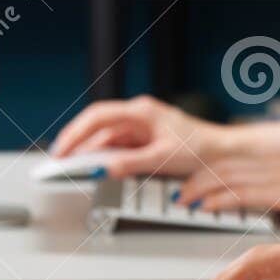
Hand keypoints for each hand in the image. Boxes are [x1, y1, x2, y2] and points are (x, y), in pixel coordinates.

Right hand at [49, 95, 232, 177]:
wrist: (220, 150)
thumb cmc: (199, 146)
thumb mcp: (163, 158)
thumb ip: (132, 163)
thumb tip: (107, 168)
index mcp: (141, 111)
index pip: (98, 116)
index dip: (76, 133)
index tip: (62, 150)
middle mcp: (138, 115)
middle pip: (97, 126)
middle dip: (77, 143)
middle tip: (59, 162)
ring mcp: (140, 127)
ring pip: (105, 138)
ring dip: (90, 152)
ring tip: (72, 168)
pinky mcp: (143, 139)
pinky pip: (117, 146)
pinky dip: (105, 157)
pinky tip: (96, 168)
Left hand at [176, 158, 279, 226]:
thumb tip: (266, 202)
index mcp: (276, 162)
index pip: (232, 162)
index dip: (208, 173)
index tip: (192, 185)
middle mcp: (272, 163)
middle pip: (222, 166)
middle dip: (197, 179)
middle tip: (180, 195)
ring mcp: (276, 175)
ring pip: (226, 176)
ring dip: (200, 189)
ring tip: (185, 201)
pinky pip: (242, 192)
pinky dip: (219, 198)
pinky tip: (206, 207)